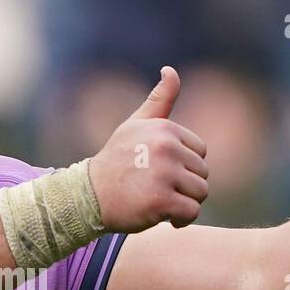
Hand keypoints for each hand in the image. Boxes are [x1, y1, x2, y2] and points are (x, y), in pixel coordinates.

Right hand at [87, 66, 210, 232]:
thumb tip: (171, 70)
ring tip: (159, 201)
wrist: (87, 196)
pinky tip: (163, 217)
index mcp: (164, 129)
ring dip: (184, 203)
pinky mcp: (161, 200)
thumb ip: (159, 100)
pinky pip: (192, 212)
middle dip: (184, 186)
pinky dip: (181, 219)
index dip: (183, 166)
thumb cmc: (115, 162)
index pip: (200, 152)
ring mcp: (164, 175)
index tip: (159, 171)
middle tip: (156, 189)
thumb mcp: (135, 125)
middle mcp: (166, 148)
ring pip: (200, 193)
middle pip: (202, 173)